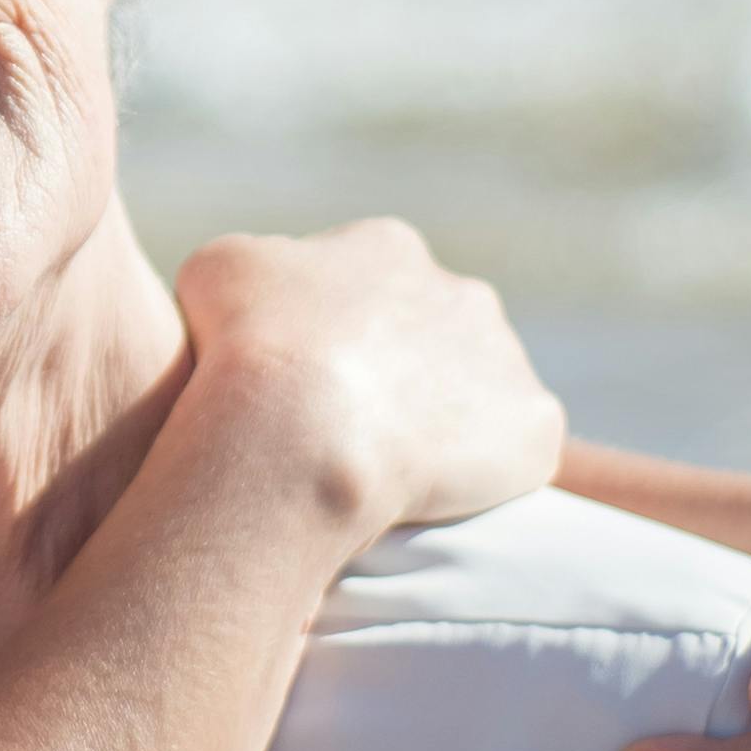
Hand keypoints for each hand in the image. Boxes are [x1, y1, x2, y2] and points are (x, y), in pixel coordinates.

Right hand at [173, 219, 564, 534]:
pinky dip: (479, 476)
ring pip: (477, 394)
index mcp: (387, 248)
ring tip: (385, 471)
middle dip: (399, 374)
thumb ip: (254, 270)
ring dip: (442, 424)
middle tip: (348, 430)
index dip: (334, 336)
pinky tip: (430, 502)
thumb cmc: (247, 347)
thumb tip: (262, 301)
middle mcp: (461, 291)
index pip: (369, 286)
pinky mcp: (535, 427)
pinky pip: (512, 452)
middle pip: (433, 335)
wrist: (302, 428)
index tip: (307, 380)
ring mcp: (506, 360)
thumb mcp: (216, 272)